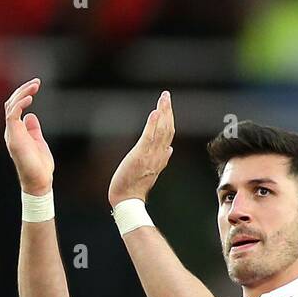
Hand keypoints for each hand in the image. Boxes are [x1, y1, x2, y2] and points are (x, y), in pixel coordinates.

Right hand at [4, 77, 54, 194]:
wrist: (39, 182)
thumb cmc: (39, 166)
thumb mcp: (38, 142)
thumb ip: (33, 129)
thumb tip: (31, 115)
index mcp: (16, 131)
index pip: (15, 106)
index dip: (23, 94)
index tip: (35, 86)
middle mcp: (11, 130)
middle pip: (11, 103)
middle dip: (23, 90)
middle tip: (36, 82)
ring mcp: (12, 134)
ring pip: (11, 106)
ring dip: (23, 93)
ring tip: (35, 86)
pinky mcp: (14, 137)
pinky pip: (12, 115)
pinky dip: (20, 104)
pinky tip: (30, 98)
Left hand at [107, 91, 174, 207]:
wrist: (127, 201)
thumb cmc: (134, 188)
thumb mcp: (149, 172)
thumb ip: (161, 159)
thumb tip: (170, 149)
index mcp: (160, 159)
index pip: (169, 136)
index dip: (170, 120)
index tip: (168, 107)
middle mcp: (158, 156)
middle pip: (167, 130)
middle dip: (168, 112)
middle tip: (166, 95)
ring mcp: (150, 156)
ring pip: (161, 131)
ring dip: (163, 113)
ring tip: (164, 98)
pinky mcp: (140, 156)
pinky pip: (149, 138)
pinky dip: (153, 124)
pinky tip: (155, 112)